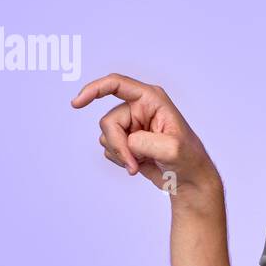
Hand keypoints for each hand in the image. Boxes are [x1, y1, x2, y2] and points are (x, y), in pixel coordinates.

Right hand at [70, 73, 216, 191]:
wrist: (189, 180)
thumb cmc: (189, 160)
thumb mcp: (173, 150)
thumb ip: (146, 141)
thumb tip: (127, 141)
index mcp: (151, 99)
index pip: (116, 84)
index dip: (94, 90)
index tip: (77, 104)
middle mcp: (138, 108)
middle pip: (108, 121)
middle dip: (117, 145)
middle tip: (134, 162)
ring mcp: (131, 125)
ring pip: (105, 136)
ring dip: (120, 154)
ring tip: (142, 162)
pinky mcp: (126, 141)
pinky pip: (108, 148)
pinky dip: (120, 160)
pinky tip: (138, 164)